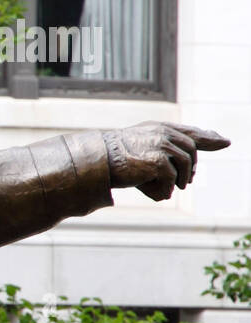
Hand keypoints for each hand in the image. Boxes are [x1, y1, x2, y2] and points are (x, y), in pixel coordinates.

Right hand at [104, 122, 229, 199]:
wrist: (98, 161)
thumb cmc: (113, 160)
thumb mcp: (139, 153)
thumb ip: (157, 159)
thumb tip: (175, 189)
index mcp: (159, 128)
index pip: (190, 132)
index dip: (209, 138)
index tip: (224, 141)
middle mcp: (163, 133)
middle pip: (191, 151)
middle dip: (191, 169)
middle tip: (185, 184)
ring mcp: (161, 145)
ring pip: (184, 166)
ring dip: (178, 182)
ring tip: (166, 191)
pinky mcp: (158, 160)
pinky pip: (171, 179)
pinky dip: (164, 190)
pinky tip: (156, 194)